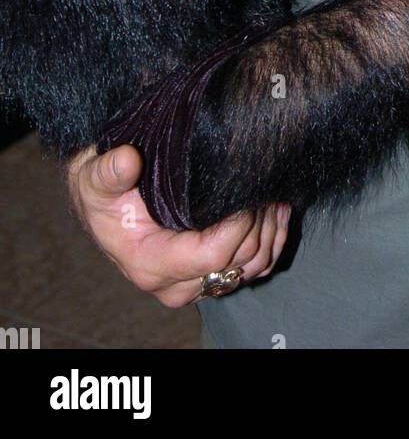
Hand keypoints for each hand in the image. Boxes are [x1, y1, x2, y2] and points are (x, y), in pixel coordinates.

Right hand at [67, 143, 290, 307]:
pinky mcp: (211, 277)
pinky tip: (276, 211)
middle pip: (237, 263)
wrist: (106, 206)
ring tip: (273, 193)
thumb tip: (127, 160)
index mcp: (151, 265)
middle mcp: (175, 284)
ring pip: (252, 267)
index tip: (247, 190)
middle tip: (266, 184)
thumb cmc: (102, 192)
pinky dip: (271, 241)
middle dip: (258, 222)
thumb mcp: (94, 177)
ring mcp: (196, 284)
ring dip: (269, 231)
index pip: (212, 256)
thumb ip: (109, 172)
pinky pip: (255, 268)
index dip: (238, 224)